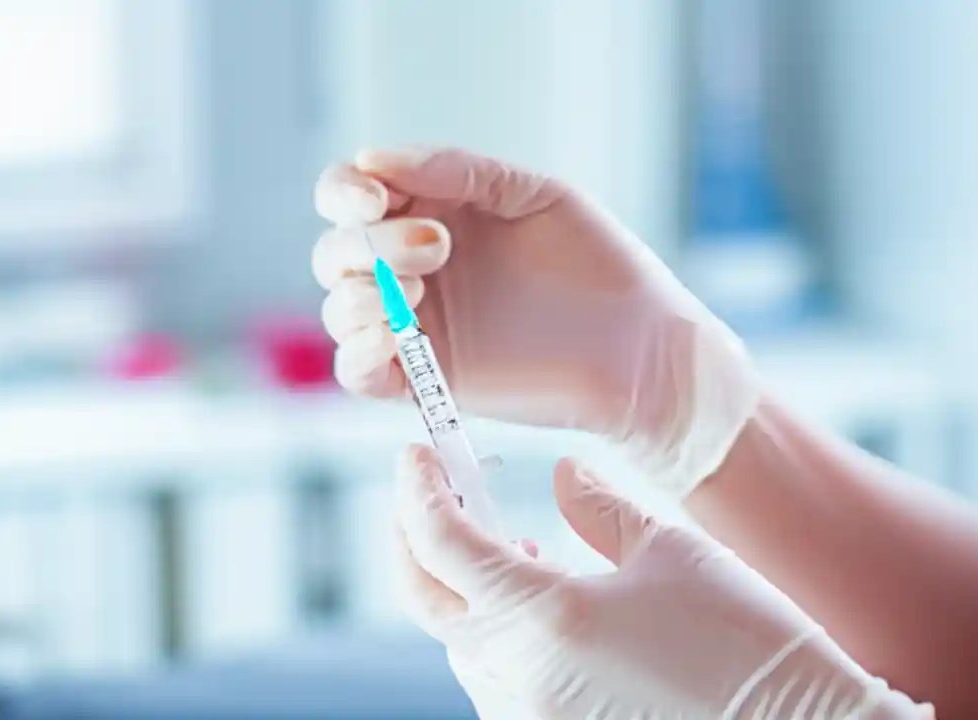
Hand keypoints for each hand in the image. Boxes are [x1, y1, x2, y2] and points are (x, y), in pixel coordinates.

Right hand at [313, 147, 757, 493]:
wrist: (641, 350)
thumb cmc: (600, 265)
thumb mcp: (535, 195)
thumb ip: (459, 171)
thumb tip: (372, 158)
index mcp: (430, 211)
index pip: (351, 194)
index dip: (344, 192)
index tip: (374, 197)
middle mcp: (412, 268)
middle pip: (336, 252)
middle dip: (369, 245)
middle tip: (438, 247)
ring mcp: (416, 326)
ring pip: (339, 308)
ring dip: (360, 295)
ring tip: (422, 291)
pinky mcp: (425, 381)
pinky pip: (359, 371)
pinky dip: (359, 353)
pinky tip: (394, 338)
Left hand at [394, 444, 930, 719]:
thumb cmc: (747, 643)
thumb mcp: (671, 551)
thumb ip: (597, 507)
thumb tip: (558, 474)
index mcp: (544, 618)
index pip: (441, 541)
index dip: (420, 490)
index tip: (419, 454)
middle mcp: (521, 678)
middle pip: (428, 599)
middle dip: (417, 538)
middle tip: (436, 492)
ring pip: (461, 644)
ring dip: (464, 589)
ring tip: (510, 542)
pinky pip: (496, 682)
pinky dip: (497, 636)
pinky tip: (539, 610)